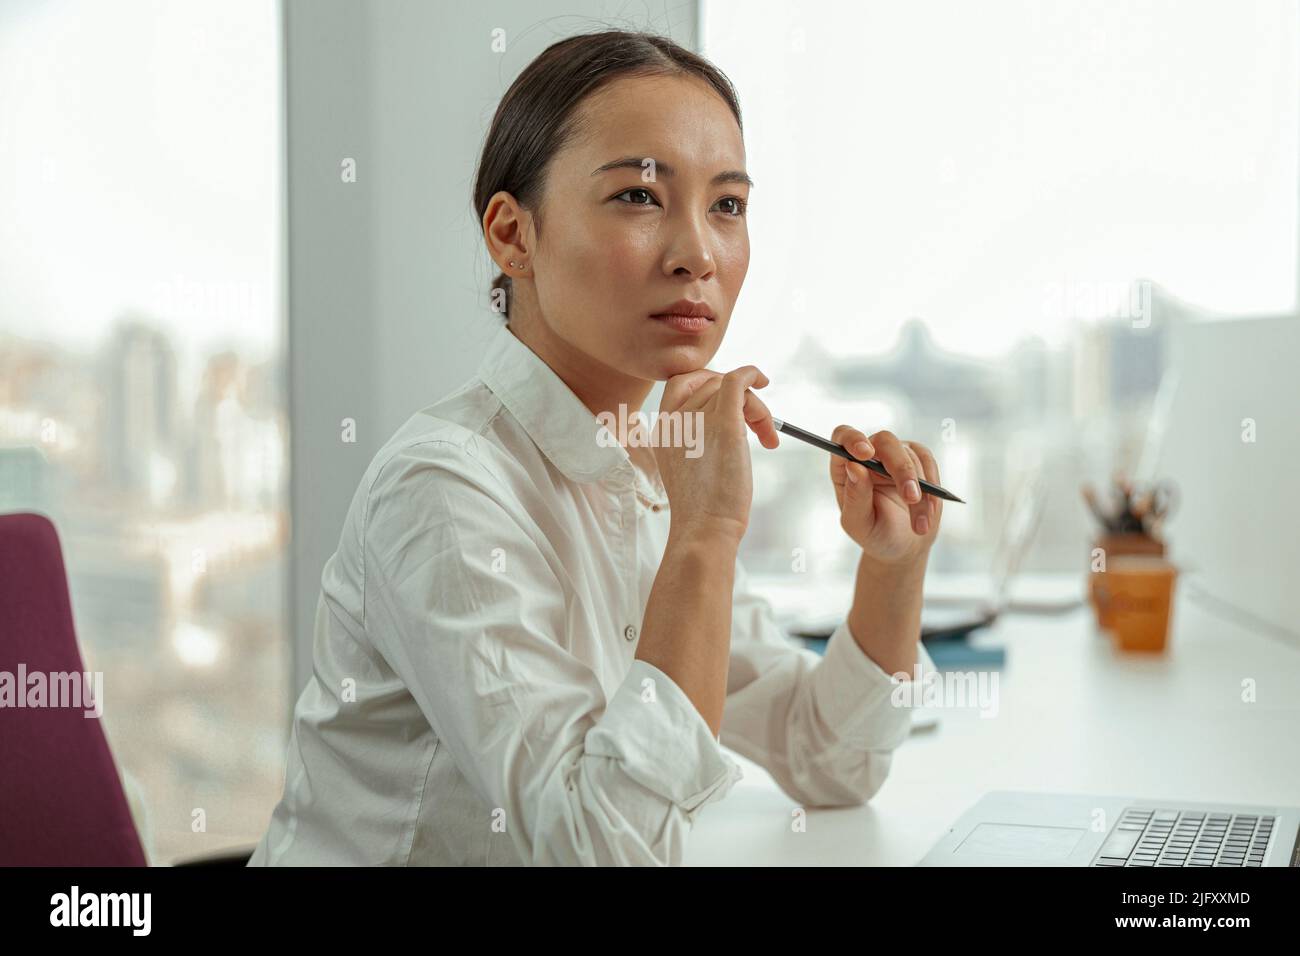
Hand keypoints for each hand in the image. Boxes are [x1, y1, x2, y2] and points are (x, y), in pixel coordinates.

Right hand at [653, 366, 778, 543]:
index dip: (706, 384)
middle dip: (735, 396)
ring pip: (728, 386)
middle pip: (709, 383)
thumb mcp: (687, 468)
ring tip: (765, 436)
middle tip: (752, 422)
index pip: (680, 385)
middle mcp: (675, 420)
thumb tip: (728, 421)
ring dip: (753, 405)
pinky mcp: (723, 425)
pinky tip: (764, 380)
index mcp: (663, 430)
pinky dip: (752, 374)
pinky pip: (737, 381)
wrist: (704, 529)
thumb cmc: (703, 509)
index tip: (729, 401)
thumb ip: (695, 441)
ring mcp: (697, 420)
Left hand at [829, 426, 941, 565]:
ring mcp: (895, 454)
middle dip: (901, 469)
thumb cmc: (874, 533)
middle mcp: (870, 455)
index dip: (853, 439)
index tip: (865, 454)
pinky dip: (932, 491)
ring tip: (919, 526)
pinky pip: (928, 464)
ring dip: (921, 493)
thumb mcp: (859, 524)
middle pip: (885, 441)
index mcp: (845, 466)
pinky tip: (928, 516)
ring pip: (911, 457)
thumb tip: (854, 466)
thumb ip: (855, 496)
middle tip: (911, 498)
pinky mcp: (918, 459)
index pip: (843, 436)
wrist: (902, 545)